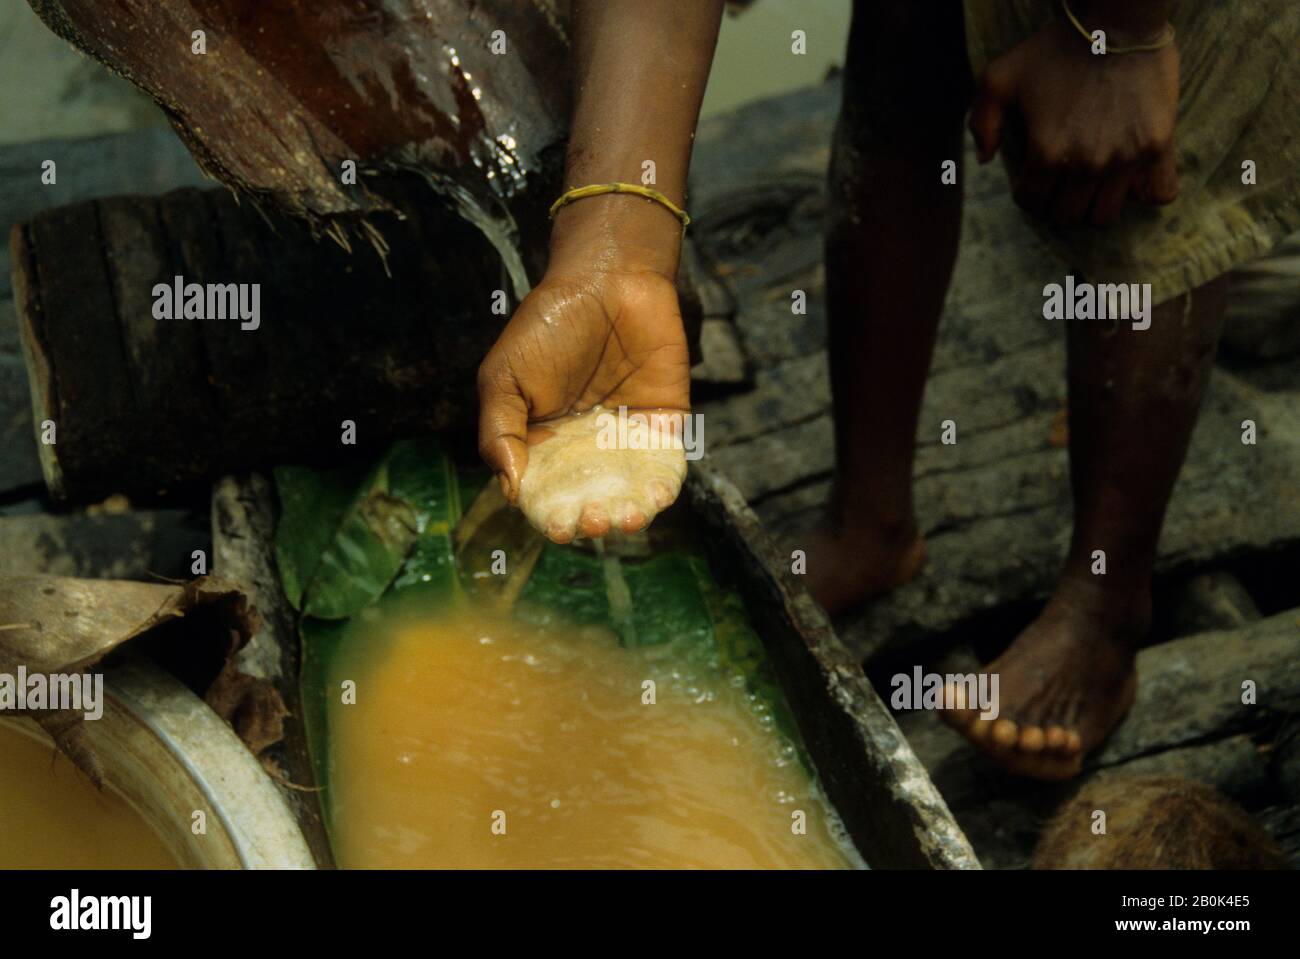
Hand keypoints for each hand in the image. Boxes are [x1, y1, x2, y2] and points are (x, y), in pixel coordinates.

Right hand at [476, 246, 690, 504]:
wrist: (606, 280)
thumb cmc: (547, 326)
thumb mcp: (504, 378)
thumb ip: (501, 433)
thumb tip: (511, 490)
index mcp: (544, 444)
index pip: (548, 495)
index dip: (552, 517)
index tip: (556, 527)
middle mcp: (586, 449)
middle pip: (592, 501)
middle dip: (592, 520)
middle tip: (591, 520)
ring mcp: (626, 439)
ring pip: (630, 493)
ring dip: (629, 514)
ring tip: (624, 518)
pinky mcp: (665, 424)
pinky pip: (666, 467)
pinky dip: (663, 489)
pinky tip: (654, 499)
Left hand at [969, 16, 1179, 225]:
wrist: (1116, 20)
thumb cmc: (1055, 48)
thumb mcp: (1000, 77)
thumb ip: (982, 122)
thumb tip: (985, 160)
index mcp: (1046, 153)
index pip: (1032, 202)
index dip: (1028, 192)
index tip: (1033, 179)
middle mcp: (1085, 164)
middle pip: (1068, 216)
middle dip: (1058, 203)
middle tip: (1061, 183)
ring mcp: (1125, 158)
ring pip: (1106, 215)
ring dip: (1095, 204)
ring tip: (1092, 184)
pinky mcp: (1158, 146)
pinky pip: (1158, 194)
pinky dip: (1145, 193)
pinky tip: (1132, 179)